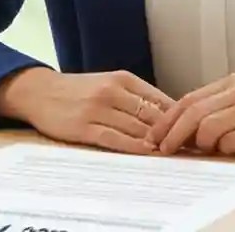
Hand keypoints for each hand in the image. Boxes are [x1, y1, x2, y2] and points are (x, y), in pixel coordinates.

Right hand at [0, 68, 174, 154]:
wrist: (40, 91)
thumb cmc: (79, 90)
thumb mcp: (109, 84)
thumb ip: (136, 98)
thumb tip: (170, 115)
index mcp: (123, 79)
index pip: (160, 99)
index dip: (180, 118)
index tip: (194, 132)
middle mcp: (112, 91)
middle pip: (152, 115)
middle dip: (173, 133)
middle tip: (191, 147)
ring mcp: (98, 109)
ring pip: (136, 128)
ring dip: (156, 143)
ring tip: (174, 155)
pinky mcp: (84, 126)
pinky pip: (114, 139)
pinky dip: (133, 147)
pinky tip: (146, 154)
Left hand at [147, 74, 234, 155]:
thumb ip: (222, 108)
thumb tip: (187, 130)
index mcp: (233, 82)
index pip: (189, 99)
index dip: (168, 120)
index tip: (155, 137)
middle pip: (193, 112)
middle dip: (173, 134)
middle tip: (164, 150)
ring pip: (209, 128)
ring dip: (201, 145)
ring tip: (207, 151)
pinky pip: (233, 142)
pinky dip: (225, 151)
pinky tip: (231, 152)